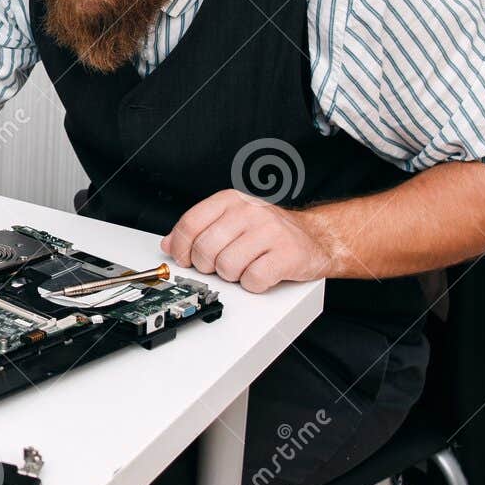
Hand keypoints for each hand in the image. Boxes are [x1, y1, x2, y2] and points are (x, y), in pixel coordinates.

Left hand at [161, 189, 336, 292]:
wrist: (317, 238)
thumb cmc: (270, 231)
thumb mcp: (231, 221)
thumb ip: (199, 229)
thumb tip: (167, 244)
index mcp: (230, 200)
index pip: (190, 224)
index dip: (180, 248)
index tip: (183, 259)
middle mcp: (249, 211)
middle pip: (205, 249)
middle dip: (208, 266)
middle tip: (221, 265)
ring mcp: (269, 231)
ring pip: (227, 267)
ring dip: (232, 276)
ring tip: (244, 267)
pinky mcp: (286, 254)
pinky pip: (253, 280)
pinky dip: (253, 284)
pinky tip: (260, 274)